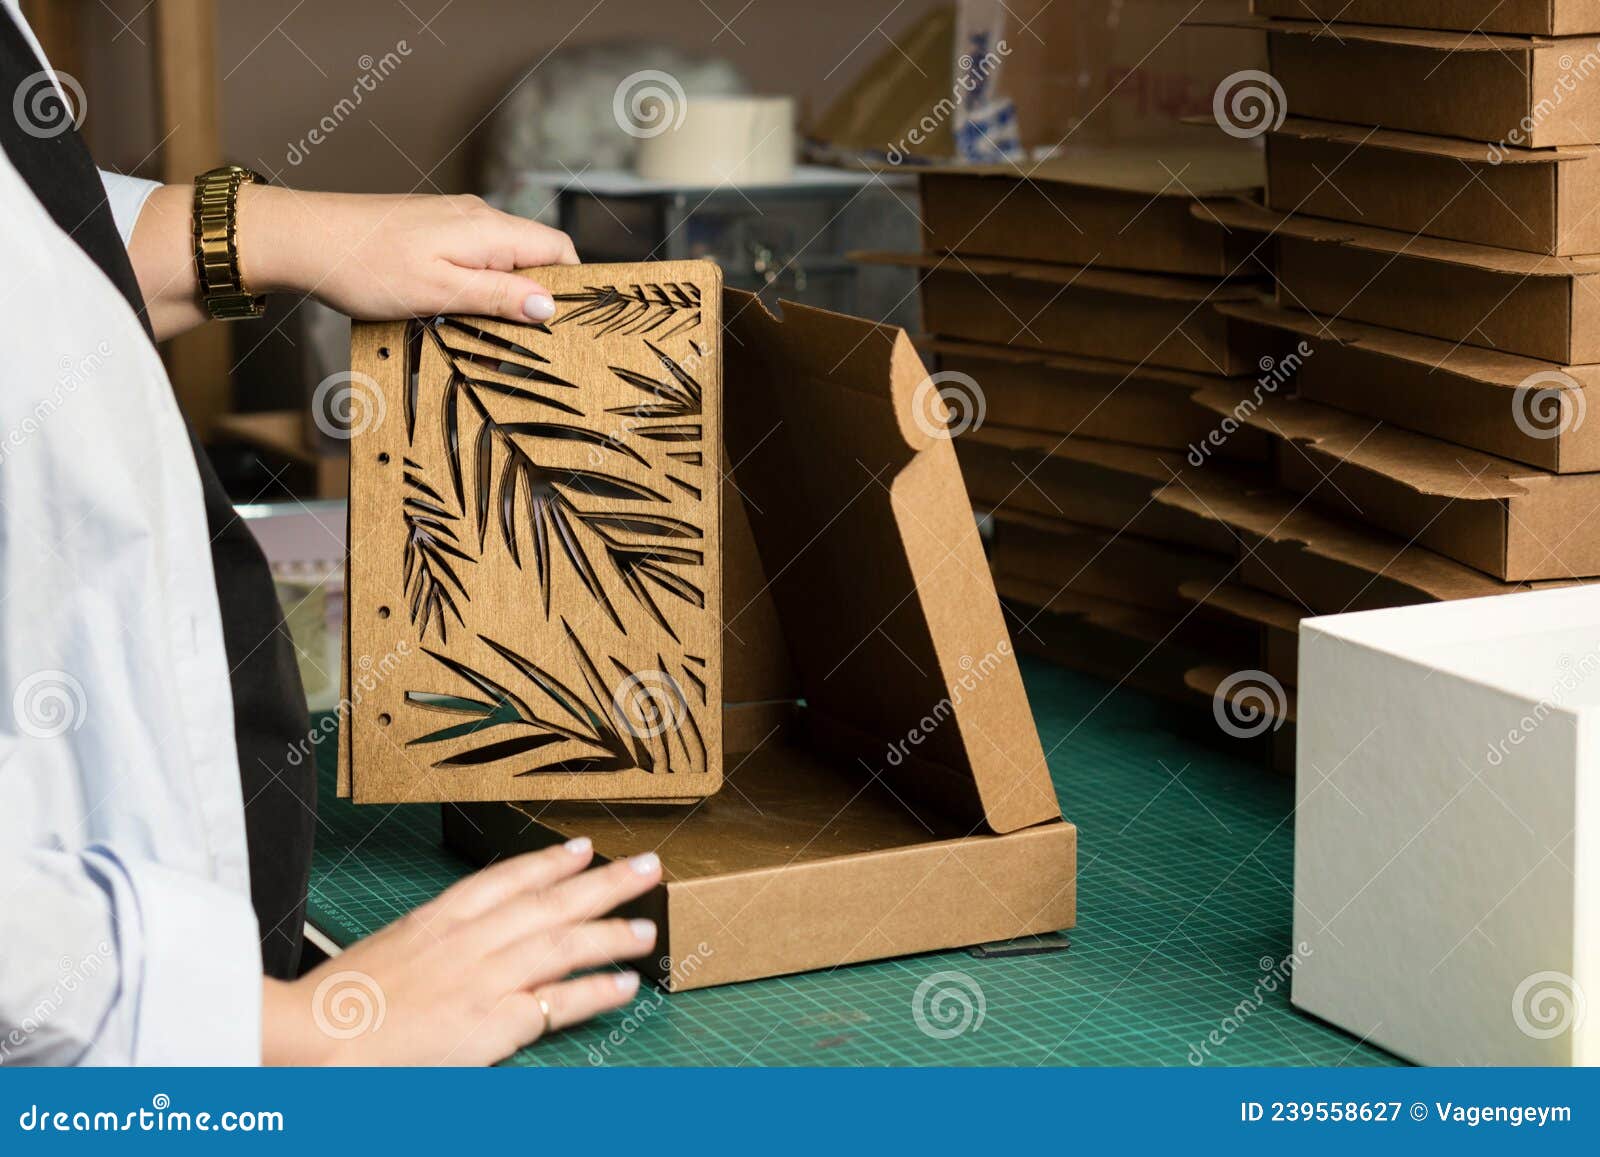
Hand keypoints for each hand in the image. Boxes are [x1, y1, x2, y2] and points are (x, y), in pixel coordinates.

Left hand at [241, 186, 579, 322]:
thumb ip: (499, 297)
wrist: (304, 238)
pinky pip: (473, 258)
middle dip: (537, 297)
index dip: (573, 285)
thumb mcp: (441, 292)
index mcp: (488, 229)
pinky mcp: (431, 231)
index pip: (558, 248)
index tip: (571, 323)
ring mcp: (453, 221)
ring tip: (492, 334)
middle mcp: (477, 218)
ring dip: (504, 296)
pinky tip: (459, 312)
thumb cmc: (367, 267)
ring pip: (502, 259)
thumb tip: (549, 305)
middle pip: (533, 255)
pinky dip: (477, 286)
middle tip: (530, 341)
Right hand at [261, 839, 660, 1064]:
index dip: (549, 862)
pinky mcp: (490, 1022)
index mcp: (436, 919)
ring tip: (647, 928)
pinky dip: (595, 991)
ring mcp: (483, 979)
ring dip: (610, 933)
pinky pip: (557, 1002)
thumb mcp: (382, 954)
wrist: (310, 1037)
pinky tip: (625, 985)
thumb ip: (425, 943)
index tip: (581, 848)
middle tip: (646, 868)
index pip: (505, 879)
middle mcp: (467, 940)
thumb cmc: (335, 1004)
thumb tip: (452, 944)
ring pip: (563, 945)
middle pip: (549, 902)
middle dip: (602, 883)